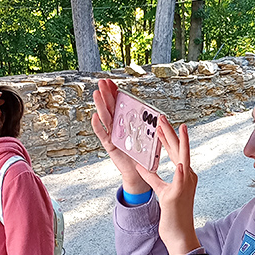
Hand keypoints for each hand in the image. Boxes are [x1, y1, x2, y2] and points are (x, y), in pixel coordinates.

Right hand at [91, 79, 149, 193]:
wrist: (139, 173)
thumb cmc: (143, 156)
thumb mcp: (148, 138)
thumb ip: (150, 127)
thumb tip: (160, 116)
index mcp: (126, 123)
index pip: (120, 104)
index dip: (115, 93)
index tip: (111, 82)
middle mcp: (117, 127)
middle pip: (111, 108)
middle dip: (106, 94)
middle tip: (101, 81)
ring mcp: (112, 136)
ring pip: (106, 118)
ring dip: (101, 105)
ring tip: (97, 93)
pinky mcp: (110, 146)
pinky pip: (103, 135)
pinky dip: (98, 126)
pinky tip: (94, 116)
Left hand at [135, 118, 200, 254]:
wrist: (180, 234)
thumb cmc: (172, 214)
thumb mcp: (160, 191)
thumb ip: (152, 177)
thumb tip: (140, 166)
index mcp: (184, 175)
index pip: (175, 152)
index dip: (167, 138)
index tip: (160, 124)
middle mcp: (188, 176)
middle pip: (179, 150)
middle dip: (171, 133)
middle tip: (163, 117)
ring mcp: (185, 184)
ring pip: (184, 159)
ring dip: (181, 144)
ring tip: (179, 128)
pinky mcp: (179, 195)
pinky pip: (181, 181)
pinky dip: (182, 172)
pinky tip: (181, 163)